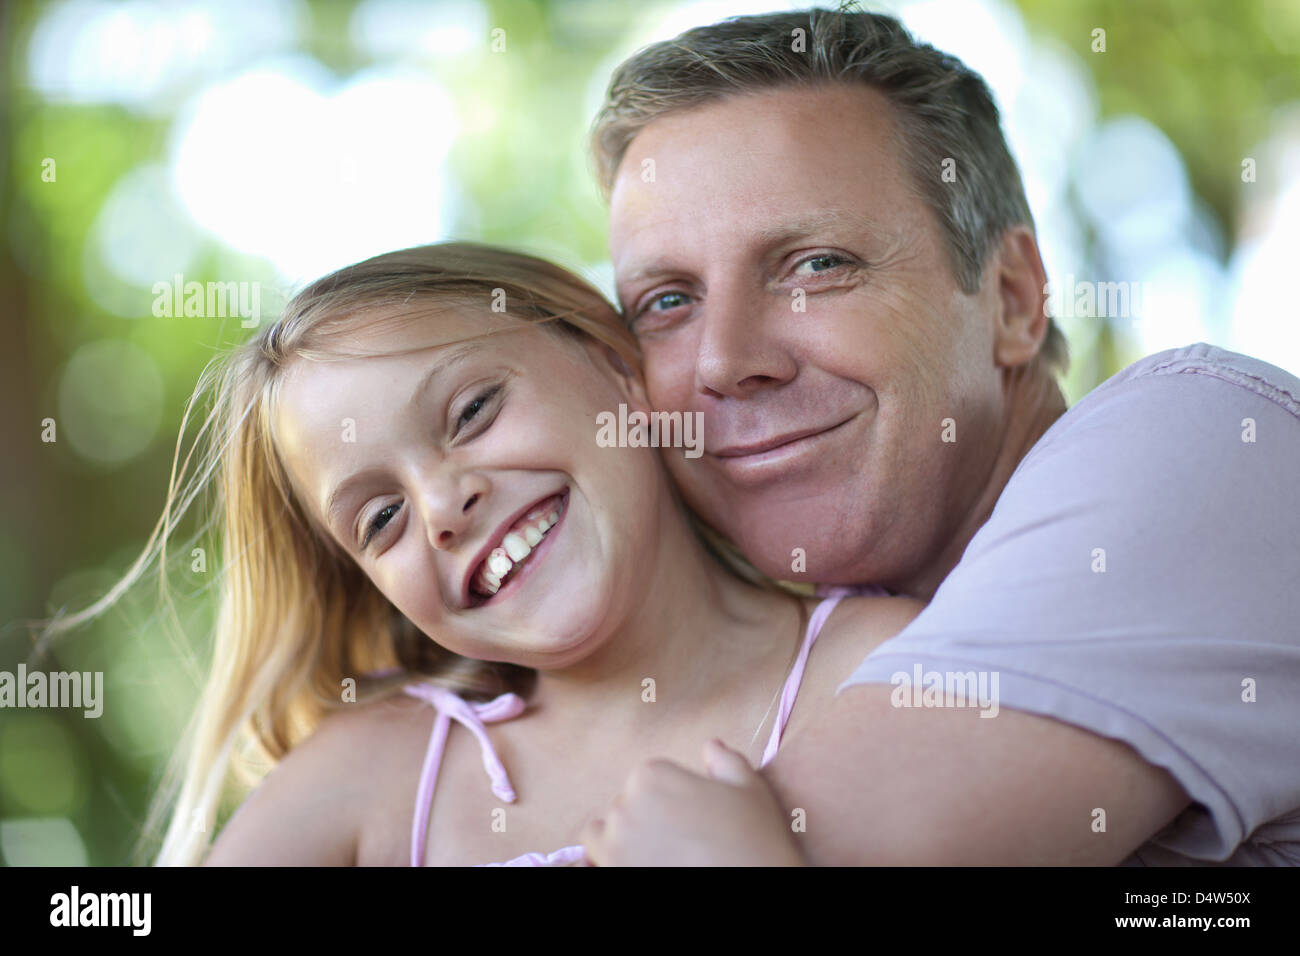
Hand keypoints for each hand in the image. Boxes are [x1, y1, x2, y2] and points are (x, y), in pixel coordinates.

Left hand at [579, 739, 805, 865]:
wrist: (755, 883)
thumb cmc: (754, 838)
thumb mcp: (749, 787)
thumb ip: (725, 760)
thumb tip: (710, 746)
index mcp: (652, 775)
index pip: (645, 781)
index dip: (666, 799)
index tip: (688, 818)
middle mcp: (625, 805)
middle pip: (623, 807)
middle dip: (644, 820)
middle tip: (676, 840)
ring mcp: (614, 845)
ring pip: (601, 835)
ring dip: (619, 841)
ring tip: (652, 855)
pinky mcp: (612, 872)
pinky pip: (594, 864)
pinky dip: (609, 863)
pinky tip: (639, 865)